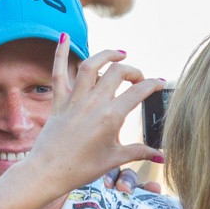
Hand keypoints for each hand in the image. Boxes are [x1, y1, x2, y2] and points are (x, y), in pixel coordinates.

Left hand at [25, 38, 163, 194]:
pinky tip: (63, 35)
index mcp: (111, 116)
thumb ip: (139, 152)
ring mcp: (74, 100)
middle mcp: (93, 103)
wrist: (47, 172)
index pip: (139, 91)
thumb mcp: (114, 159)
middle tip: (137, 79)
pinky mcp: (58, 101)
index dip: (153, 85)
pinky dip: (60, 52)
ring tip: (119, 54)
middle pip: (118, 72)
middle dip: (133, 71)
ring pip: (90, 66)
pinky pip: (58, 72)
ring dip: (106, 55)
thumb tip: (161, 156)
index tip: (159, 84)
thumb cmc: (81, 169)